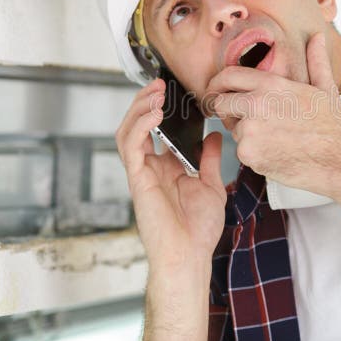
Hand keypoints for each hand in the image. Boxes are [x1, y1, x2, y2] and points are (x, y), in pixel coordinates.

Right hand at [115, 78, 226, 267]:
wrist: (189, 256)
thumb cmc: (198, 230)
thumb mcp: (211, 186)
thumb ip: (209, 159)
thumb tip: (213, 136)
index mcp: (166, 169)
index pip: (157, 131)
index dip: (160, 109)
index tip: (174, 91)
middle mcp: (150, 168)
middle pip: (137, 125)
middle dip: (146, 102)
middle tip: (160, 84)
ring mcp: (142, 173)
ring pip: (128, 131)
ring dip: (139, 108)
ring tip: (156, 92)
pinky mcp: (138, 179)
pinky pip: (131, 146)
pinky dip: (141, 126)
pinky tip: (155, 113)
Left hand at [206, 32, 340, 247]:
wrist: (339, 160)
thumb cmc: (333, 128)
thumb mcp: (325, 88)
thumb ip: (316, 61)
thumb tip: (317, 39)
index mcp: (271, 85)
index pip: (228, 76)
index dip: (218, 83)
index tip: (216, 90)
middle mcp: (256, 104)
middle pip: (220, 103)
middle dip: (228, 111)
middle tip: (243, 118)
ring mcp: (250, 130)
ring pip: (233, 130)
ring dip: (246, 134)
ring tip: (274, 138)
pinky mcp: (249, 154)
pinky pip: (242, 152)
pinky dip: (254, 154)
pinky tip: (275, 152)